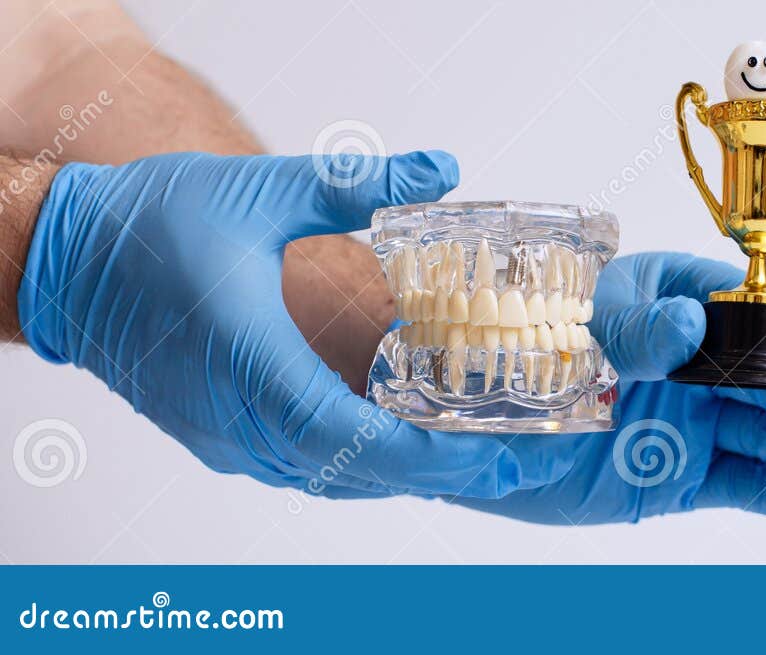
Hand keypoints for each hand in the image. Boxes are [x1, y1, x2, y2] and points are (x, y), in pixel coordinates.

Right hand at [19, 151, 543, 497]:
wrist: (64, 263)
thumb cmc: (151, 225)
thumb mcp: (259, 190)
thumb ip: (354, 183)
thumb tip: (440, 168)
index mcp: (252, 366)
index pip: (352, 440)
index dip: (427, 456)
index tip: (491, 454)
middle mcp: (241, 420)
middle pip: (356, 473)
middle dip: (439, 471)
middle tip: (514, 460)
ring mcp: (228, 438)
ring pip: (330, 480)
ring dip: (402, 474)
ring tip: (475, 458)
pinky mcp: (221, 438)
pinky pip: (302, 468)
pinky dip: (359, 464)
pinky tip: (402, 444)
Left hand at [452, 252, 765, 522]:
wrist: (463, 443)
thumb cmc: (510, 361)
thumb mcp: (569, 333)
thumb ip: (632, 332)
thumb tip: (690, 321)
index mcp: (673, 298)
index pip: (757, 306)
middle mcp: (696, 358)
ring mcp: (696, 418)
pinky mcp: (687, 475)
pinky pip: (746, 483)